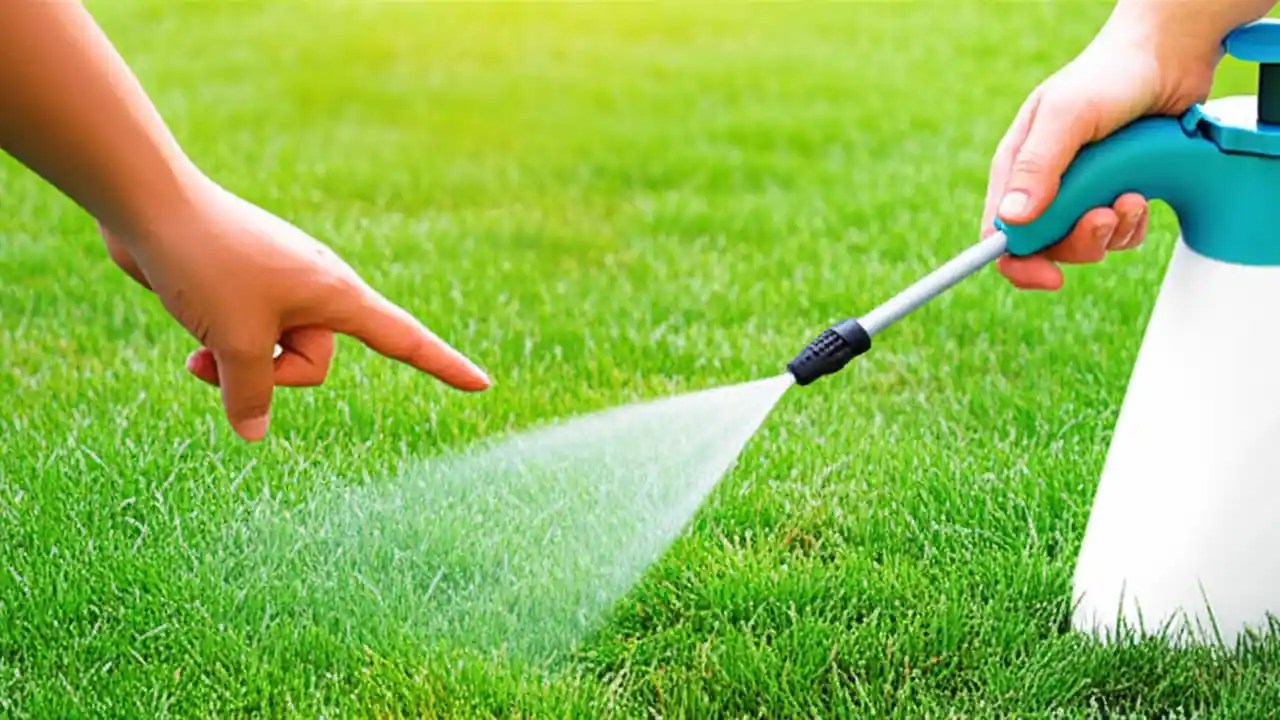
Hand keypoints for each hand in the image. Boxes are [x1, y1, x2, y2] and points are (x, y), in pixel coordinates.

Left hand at [101, 178, 489, 440]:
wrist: (150, 204)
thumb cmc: (206, 264)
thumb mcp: (235, 342)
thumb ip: (251, 396)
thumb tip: (252, 431)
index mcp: (338, 296)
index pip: (406, 340)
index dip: (446, 368)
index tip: (484, 386)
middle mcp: (319, 291)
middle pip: (313, 364)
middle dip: (267, 374)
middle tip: (225, 348)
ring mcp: (283, 288)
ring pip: (274, 355)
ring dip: (234, 361)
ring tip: (199, 340)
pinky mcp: (249, 287)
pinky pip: (249, 336)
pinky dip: (222, 343)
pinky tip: (192, 325)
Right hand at [984, 26, 1217, 289]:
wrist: (1170, 58)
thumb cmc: (1110, 74)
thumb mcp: (1067, 115)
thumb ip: (1038, 166)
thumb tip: (1012, 220)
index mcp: (1017, 168)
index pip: (1000, 232)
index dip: (1018, 262)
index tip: (1048, 276)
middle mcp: (1044, 184)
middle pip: (1047, 245)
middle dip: (1080, 241)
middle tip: (1105, 216)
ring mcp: (1082, 192)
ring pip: (1086, 244)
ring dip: (1113, 230)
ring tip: (1132, 196)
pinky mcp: (1115, 194)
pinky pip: (1119, 234)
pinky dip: (1134, 223)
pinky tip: (1142, 194)